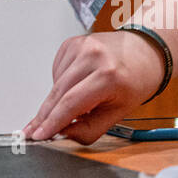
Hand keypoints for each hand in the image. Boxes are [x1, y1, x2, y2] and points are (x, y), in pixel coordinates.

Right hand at [22, 31, 165, 142]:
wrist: (143, 51)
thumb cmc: (135, 80)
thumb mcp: (119, 112)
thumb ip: (90, 128)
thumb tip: (64, 133)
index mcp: (108, 75)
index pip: (71, 102)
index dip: (52, 121)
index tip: (39, 134)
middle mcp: (93, 56)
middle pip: (58, 92)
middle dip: (44, 116)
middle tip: (35, 130)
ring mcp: (80, 46)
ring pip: (55, 83)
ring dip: (57, 99)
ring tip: (79, 101)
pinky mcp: (72, 43)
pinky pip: (56, 71)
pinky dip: (61, 83)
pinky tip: (77, 84)